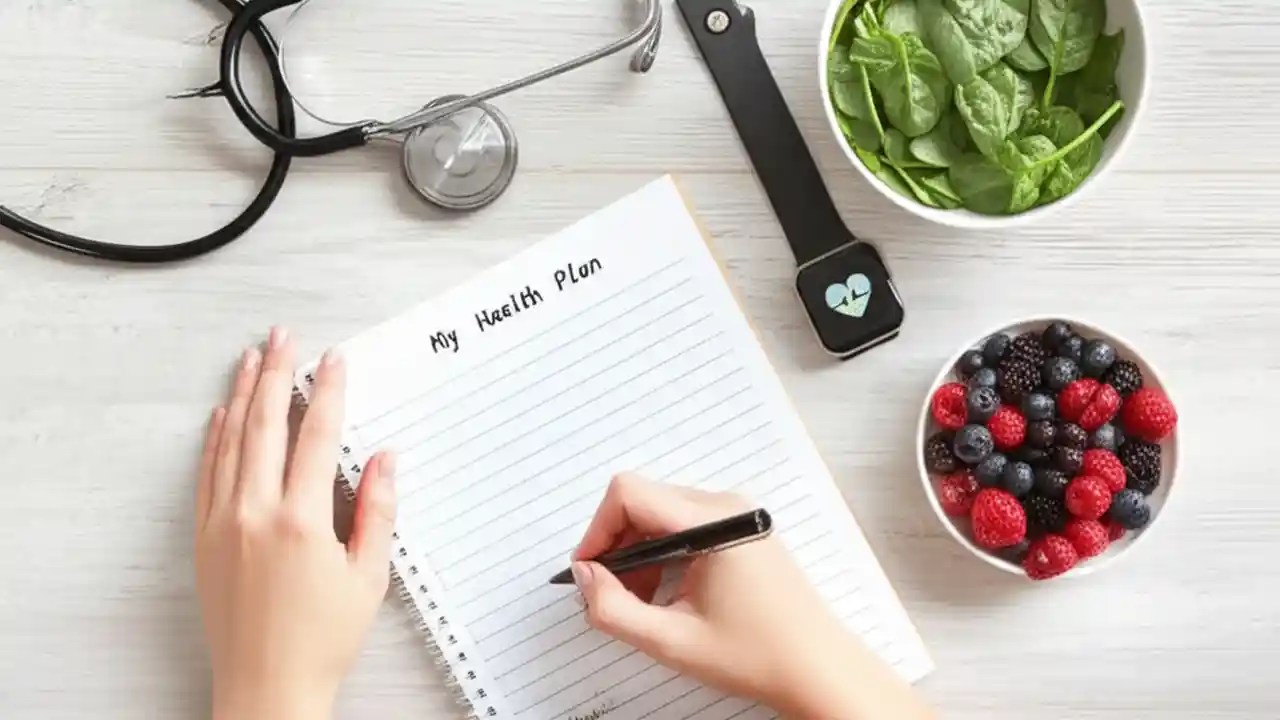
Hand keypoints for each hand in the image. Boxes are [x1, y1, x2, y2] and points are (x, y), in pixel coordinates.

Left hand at [195, 328, 396, 719]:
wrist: (267, 686)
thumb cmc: (322, 639)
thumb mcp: (368, 577)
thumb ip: (377, 511)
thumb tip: (385, 458)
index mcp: (302, 521)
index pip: (316, 437)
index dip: (327, 391)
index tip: (333, 360)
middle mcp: (256, 514)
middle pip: (265, 426)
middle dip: (276, 374)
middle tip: (283, 338)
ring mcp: (224, 524)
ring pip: (230, 442)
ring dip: (241, 395)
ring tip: (251, 358)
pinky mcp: (206, 540)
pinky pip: (207, 475)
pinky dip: (213, 439)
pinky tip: (220, 415)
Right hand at [571, 475, 933, 719]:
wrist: (818, 668)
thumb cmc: (757, 656)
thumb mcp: (671, 641)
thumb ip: (612, 608)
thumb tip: (582, 576)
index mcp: (712, 522)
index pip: (629, 494)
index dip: (597, 531)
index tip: (588, 572)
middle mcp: (726, 506)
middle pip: (643, 501)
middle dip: (617, 546)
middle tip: (610, 594)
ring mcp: (738, 514)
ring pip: (661, 513)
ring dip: (640, 553)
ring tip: (642, 602)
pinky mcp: (742, 528)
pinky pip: (686, 524)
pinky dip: (664, 554)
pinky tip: (666, 595)